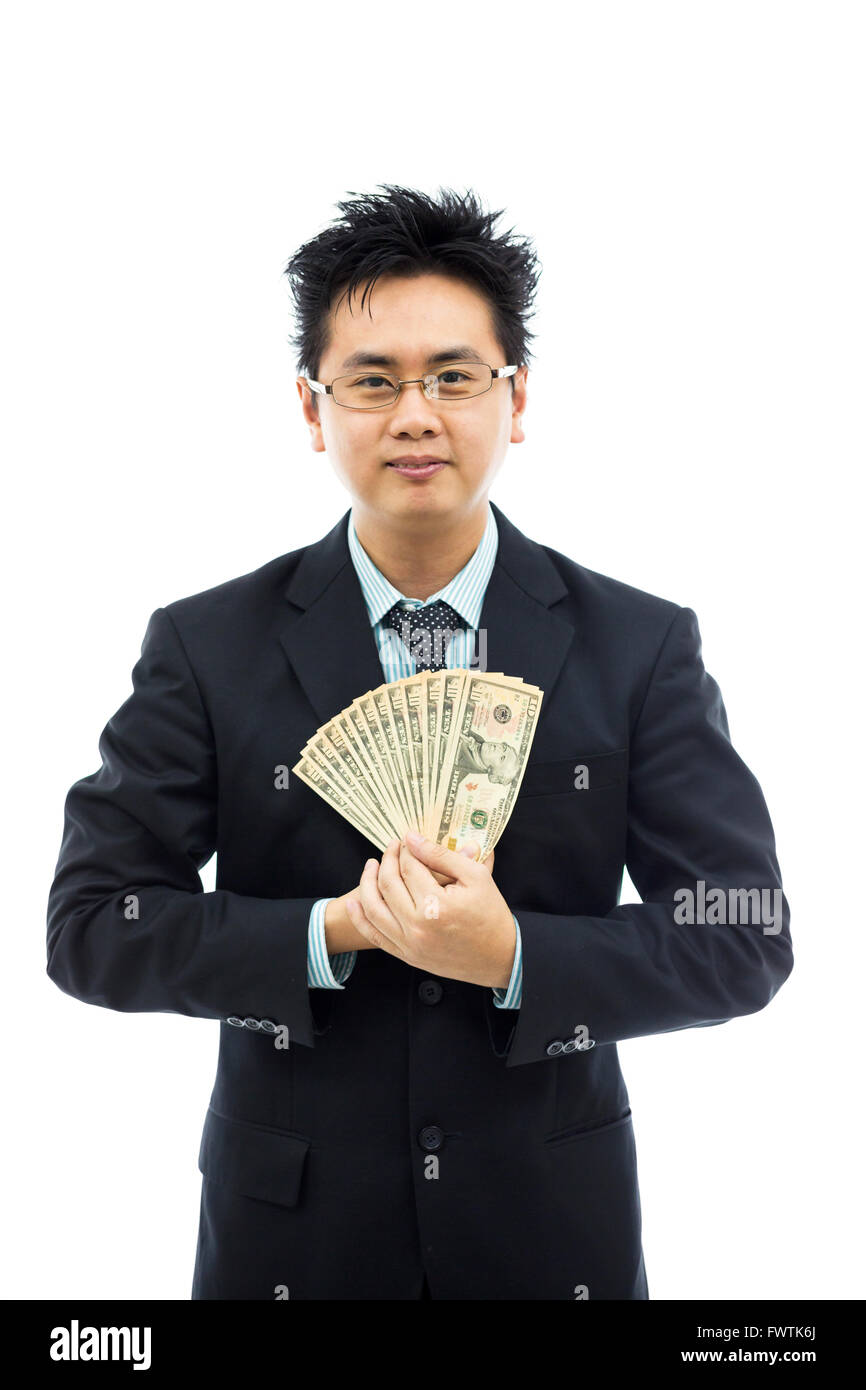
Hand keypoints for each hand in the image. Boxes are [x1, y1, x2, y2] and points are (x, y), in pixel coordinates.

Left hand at [345, 835, 514, 988]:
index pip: (409, 867)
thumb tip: (412, 838)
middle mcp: (418, 927)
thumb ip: (442, 855)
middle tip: (392, 847)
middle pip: (388, 884)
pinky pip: (374, 936)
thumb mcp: (476, 877)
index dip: (405, 849)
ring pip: (374, 909)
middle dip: (387, 860)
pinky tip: (353, 900)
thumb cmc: (491, 914)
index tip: (407, 840)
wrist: (500, 957)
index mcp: (436, 905)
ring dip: (367, 883)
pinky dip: (360, 917)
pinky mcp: (407, 956)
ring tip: (371, 866)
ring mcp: (410, 944)